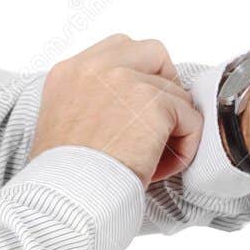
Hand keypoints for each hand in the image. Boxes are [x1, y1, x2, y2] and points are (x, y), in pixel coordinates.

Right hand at [28, 34, 203, 185]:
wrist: (68, 198)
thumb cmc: (62, 177)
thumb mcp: (59, 125)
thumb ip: (89, 103)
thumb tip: (126, 108)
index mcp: (68, 73)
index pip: (116, 52)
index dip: (136, 78)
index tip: (135, 112)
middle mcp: (94, 68)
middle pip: (152, 52)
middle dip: (164, 84)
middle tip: (159, 123)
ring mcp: (124, 80)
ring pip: (175, 92)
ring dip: (173, 126)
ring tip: (155, 160)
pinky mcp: (152, 103)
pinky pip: (190, 118)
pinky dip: (185, 145)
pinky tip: (162, 168)